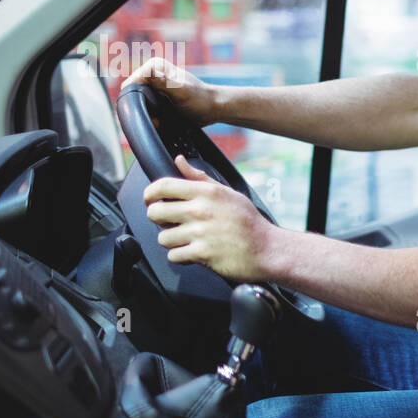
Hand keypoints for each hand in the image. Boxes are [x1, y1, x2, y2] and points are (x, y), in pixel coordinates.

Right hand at [121, 57, 220, 125]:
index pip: (130, 83)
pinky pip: (146, 108)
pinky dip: (151, 116)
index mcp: (154, 67)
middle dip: (140, 108)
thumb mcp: (181, 91)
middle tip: (156, 119)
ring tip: (161, 121)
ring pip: (138, 103)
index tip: (146, 111)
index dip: (133, 99)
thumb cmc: (201, 99)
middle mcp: (152, 74)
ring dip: (146, 114)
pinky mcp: (157, 97)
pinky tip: (162, 122)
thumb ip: (164, 82)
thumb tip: (149, 74)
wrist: (213, 109)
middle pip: (132, 94)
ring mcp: (154, 87)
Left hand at [143, 154, 278, 282]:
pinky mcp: (202, 254)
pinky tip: (192, 252)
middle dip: (158, 220)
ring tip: (186, 239)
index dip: (149, 193)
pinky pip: (174, 256)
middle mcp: (201, 211)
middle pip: (155, 212)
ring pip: (163, 237)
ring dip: (171, 241)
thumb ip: (200, 178)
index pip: (163, 186)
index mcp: (207, 193)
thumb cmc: (249, 222)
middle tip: (169, 222)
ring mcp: (201, 233)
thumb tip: (179, 161)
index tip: (150, 199)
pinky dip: (180, 257)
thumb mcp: (228, 193)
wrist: (268, 249)